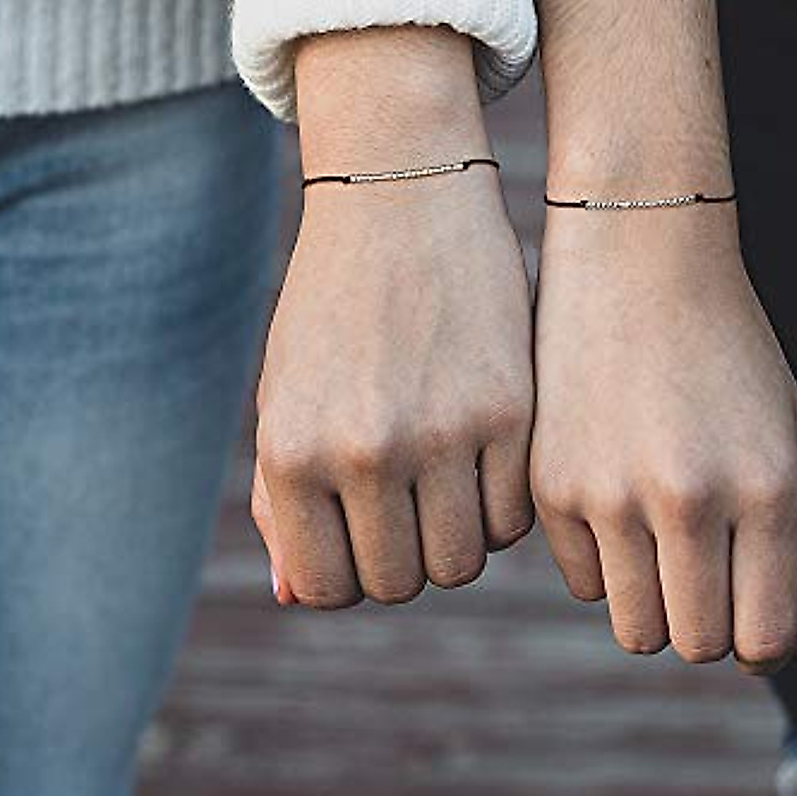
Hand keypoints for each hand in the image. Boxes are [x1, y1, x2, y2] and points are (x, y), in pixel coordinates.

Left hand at [252, 28, 534, 607]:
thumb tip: (290, 596)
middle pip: (396, 581)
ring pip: (462, 562)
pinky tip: (487, 463)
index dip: (344, 575)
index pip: (320, 585)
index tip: (362, 541)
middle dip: (403, 559)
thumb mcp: (286, 396)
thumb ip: (281, 499)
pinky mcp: (510, 408)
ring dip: (456, 541)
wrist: (401, 199)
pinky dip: (502, 509)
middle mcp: (362, 452)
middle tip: (411, 509)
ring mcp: (441, 432)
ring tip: (450, 488)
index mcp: (292, 453)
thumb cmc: (332, 306)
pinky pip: (515, 517)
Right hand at [531, 204, 796, 668]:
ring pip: (635, 627)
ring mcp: (610, 492)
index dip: (763, 640)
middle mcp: (687, 497)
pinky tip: (618, 496)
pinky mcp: (552, 484)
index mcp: (764, 486)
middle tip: (707, 571)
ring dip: (656, 601)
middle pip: (695, 643)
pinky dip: (606, 561)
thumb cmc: (729, 349)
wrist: (635, 258)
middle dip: (708, 625)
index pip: (765, 636)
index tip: (752, 611)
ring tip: (663, 536)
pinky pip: (584, 580)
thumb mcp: (791, 433)